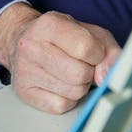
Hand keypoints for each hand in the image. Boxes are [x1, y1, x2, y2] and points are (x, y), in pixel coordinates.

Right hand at [0, 3, 120, 113]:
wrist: (22, 40)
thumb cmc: (61, 37)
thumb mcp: (89, 32)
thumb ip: (109, 50)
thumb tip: (108, 76)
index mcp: (48, 25)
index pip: (86, 47)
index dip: (97, 55)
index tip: (93, 53)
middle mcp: (31, 46)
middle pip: (80, 74)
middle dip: (88, 73)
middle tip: (80, 65)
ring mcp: (24, 70)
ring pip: (73, 92)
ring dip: (79, 87)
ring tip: (68, 73)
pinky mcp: (23, 91)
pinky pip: (61, 106)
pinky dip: (67, 98)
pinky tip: (59, 85)